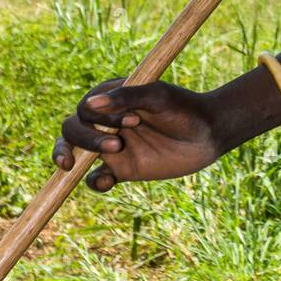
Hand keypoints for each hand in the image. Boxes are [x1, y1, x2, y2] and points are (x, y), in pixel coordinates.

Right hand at [53, 78, 223, 192]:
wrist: (209, 134)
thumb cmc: (184, 108)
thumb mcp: (159, 97)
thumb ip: (126, 97)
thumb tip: (88, 104)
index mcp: (112, 98)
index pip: (84, 109)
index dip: (100, 117)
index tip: (133, 120)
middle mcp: (106, 122)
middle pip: (71, 130)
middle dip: (86, 139)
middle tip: (118, 145)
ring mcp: (111, 146)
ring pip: (75, 153)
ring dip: (79, 157)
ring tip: (114, 153)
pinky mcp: (121, 169)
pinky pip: (95, 179)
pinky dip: (94, 183)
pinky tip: (107, 182)